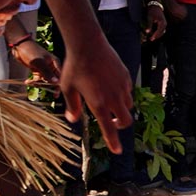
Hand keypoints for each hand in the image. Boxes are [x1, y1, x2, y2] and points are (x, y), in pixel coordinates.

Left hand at [11, 39, 59, 88]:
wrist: (19, 46)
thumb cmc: (30, 51)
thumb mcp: (39, 62)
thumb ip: (47, 73)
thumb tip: (56, 83)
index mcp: (55, 63)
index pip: (61, 76)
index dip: (59, 85)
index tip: (55, 94)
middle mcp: (51, 66)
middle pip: (53, 80)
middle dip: (48, 85)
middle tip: (44, 90)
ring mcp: (44, 69)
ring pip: (45, 81)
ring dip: (38, 83)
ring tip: (31, 83)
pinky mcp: (37, 70)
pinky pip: (37, 79)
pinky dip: (33, 82)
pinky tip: (27, 82)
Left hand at [53, 32, 132, 151]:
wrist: (88, 44)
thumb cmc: (74, 67)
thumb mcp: (67, 88)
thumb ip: (72, 106)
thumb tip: (73, 119)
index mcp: (98, 103)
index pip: (108, 128)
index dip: (113, 141)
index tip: (117, 151)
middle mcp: (114, 98)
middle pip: (126, 121)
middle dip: (120, 126)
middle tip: (111, 123)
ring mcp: (122, 87)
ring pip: (128, 106)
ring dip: (121, 110)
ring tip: (109, 102)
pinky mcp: (126, 76)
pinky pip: (128, 91)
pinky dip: (122, 95)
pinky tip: (111, 87)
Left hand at [141, 1, 167, 42]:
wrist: (155, 5)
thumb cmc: (152, 11)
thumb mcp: (149, 18)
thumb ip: (149, 25)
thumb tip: (147, 32)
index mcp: (162, 23)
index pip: (159, 31)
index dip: (155, 36)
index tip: (151, 39)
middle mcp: (165, 24)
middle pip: (161, 33)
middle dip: (156, 36)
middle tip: (151, 39)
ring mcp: (164, 24)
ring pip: (162, 32)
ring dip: (157, 35)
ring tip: (152, 37)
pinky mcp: (163, 23)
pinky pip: (161, 30)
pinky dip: (158, 32)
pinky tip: (153, 33)